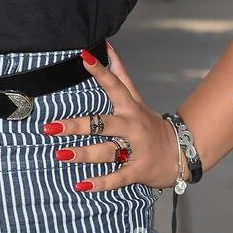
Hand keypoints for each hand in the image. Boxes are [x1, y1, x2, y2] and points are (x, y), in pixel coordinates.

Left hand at [42, 42, 179, 191]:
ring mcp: (136, 150)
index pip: (114, 85)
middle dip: (77, 125)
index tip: (83, 57)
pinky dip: (100, 183)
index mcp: (130, 107)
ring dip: (82, 154)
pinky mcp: (138, 171)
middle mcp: (132, 126)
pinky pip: (117, 178)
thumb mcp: (136, 100)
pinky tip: (80, 185)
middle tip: (50, 127)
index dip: (100, 70)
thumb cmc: (150, 124)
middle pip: (103, 124)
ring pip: (106, 151)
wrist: (182, 153)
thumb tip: (107, 47)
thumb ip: (121, 75)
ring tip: (59, 154)